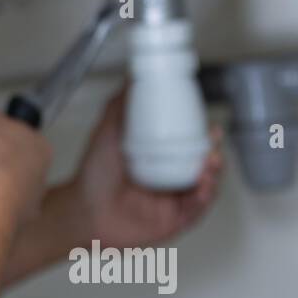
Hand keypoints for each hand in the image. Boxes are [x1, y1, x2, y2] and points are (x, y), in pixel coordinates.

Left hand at [72, 85, 223, 248]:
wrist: (83, 209)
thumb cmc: (94, 175)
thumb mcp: (109, 132)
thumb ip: (121, 105)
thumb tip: (133, 76)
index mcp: (159, 159)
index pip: (191, 145)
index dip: (204, 136)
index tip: (210, 125)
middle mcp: (169, 179)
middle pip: (204, 165)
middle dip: (214, 152)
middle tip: (214, 139)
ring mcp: (173, 201)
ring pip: (206, 186)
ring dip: (214, 172)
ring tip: (211, 161)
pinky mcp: (174, 221)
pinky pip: (197, 209)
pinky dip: (205, 196)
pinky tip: (204, 185)